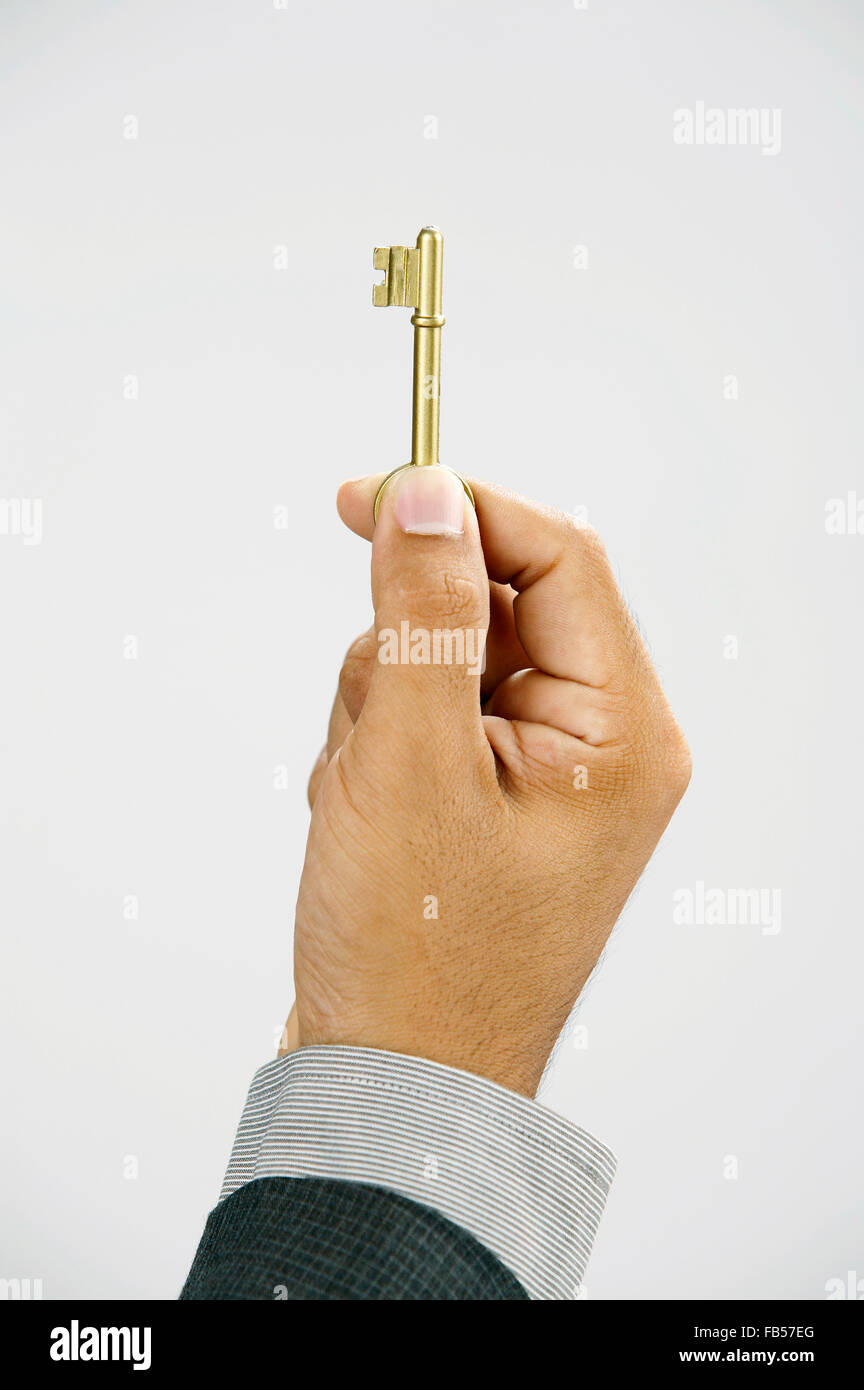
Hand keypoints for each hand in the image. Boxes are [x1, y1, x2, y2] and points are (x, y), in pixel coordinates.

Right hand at [286, 467, 689, 1097]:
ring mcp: (542, 776)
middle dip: (409, 647)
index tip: (369, 494)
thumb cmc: (416, 952)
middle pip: (499, 608)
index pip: (561, 561)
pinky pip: (428, 716)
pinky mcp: (490, 799)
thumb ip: (423, 615)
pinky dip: (376, 746)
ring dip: (381, 704)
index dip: (464, 512)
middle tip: (370, 724)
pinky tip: (362, 817)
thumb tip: (427, 495)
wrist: (390, 1084)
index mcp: (622, 732)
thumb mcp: (411, 760)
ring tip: (364, 796)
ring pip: (448, 659)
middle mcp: (599, 746)